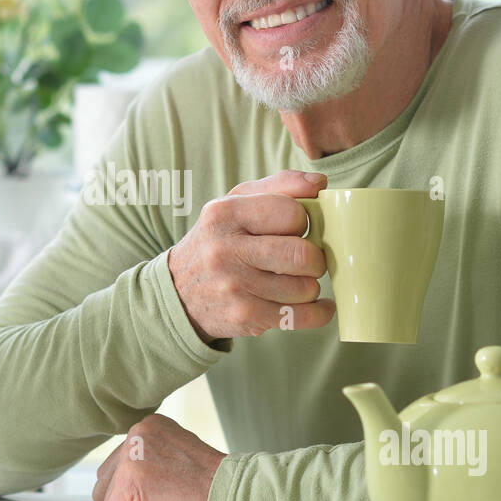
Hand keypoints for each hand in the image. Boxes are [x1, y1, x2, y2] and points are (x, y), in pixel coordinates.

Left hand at [91, 414, 226, 500]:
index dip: (142, 493)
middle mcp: (135, 433)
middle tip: (171, 499)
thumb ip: (147, 463)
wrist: (238, 495)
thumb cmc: (214, 488)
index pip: (118, 469)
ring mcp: (130, 455)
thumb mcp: (175, 460)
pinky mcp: (129, 481)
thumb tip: (120, 489)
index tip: (173, 488)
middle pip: (105, 484)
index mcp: (147, 427)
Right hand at [168, 169, 334, 342]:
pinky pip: (302, 317)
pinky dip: (318, 313)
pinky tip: (317, 307)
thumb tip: (320, 183)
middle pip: (302, 254)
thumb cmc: (219, 241)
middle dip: (316, 259)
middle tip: (308, 260)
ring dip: (311, 286)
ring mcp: (234, 286)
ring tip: (296, 281)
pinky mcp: (244, 316)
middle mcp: (225, 250)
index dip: (302, 222)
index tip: (294, 230)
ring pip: (305, 288)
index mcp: (225, 213)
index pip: (292, 213)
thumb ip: (280, 186)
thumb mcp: (237, 203)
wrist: (180, 292)